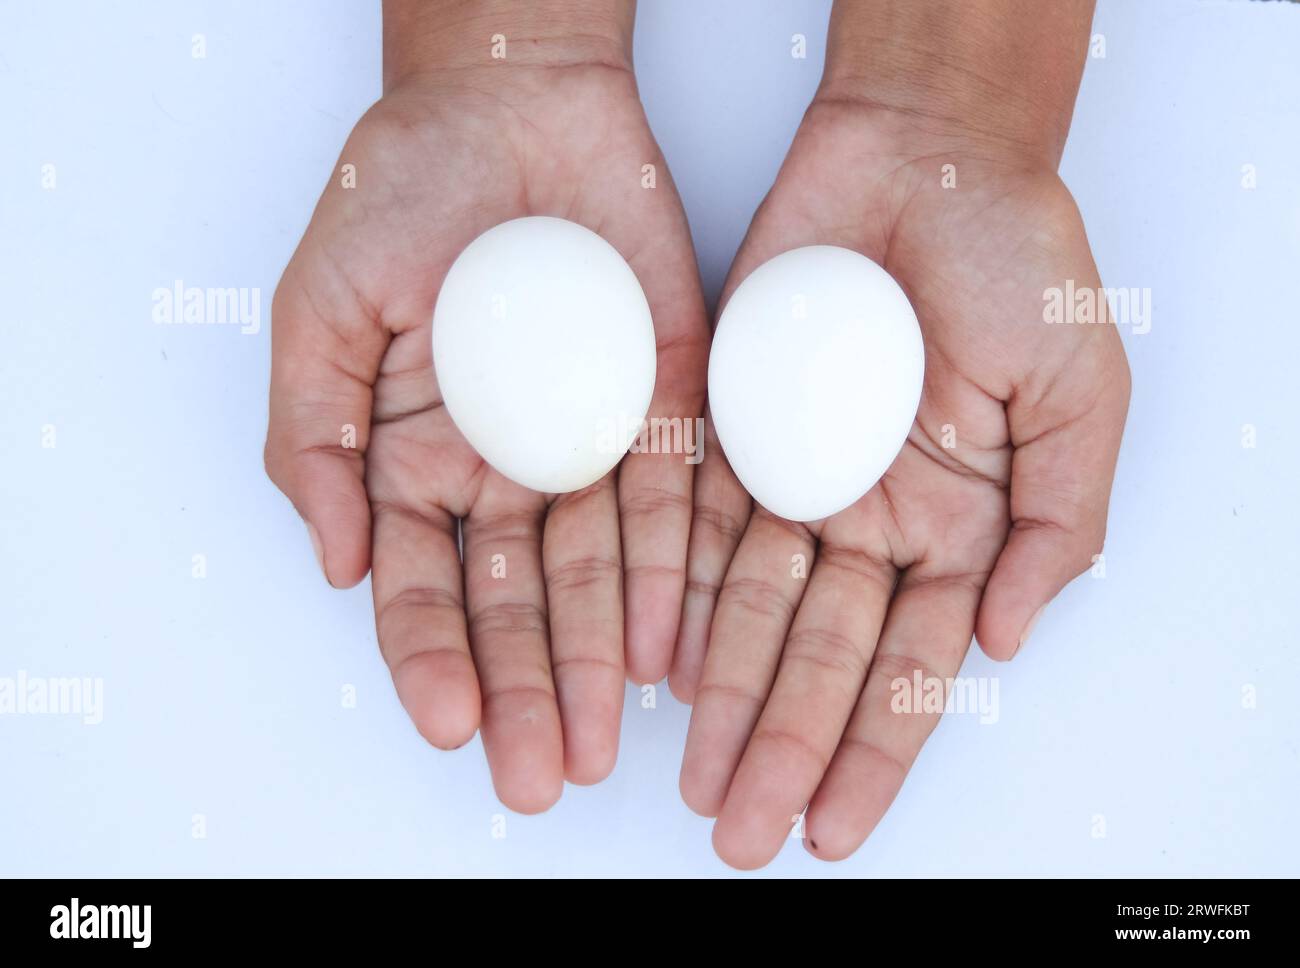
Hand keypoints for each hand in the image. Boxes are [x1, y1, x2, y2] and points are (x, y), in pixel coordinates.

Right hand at [264, 7, 706, 812]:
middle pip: (518, 604)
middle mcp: (507, 473)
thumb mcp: (322, 311)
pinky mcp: (664, 405)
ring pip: (600, 574)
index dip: (434, 658)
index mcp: (417, 464)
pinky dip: (674, 572)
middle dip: (528, 690)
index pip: (423, 588)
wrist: (511, 103)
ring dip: (604, 659)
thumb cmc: (401, 193)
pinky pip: (674, 502)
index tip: (454, 723)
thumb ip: (318, 440)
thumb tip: (336, 562)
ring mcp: (589, 444)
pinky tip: (674, 643)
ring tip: (607, 740)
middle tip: (540, 773)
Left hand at [671, 93, 1129, 865]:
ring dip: (727, 699)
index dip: (872, 753)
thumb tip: (1003, 640)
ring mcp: (794, 475)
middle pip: (817, 656)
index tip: (832, 829)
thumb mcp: (1080, 392)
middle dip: (783, 748)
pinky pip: (697, 525)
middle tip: (741, 833)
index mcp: (957, 524)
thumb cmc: (1014, 258)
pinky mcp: (729, 428)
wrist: (921, 153)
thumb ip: (1056, 524)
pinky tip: (662, 667)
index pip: (908, 665)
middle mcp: (868, 516)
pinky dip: (679, 596)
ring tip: (697, 780)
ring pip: (750, 610)